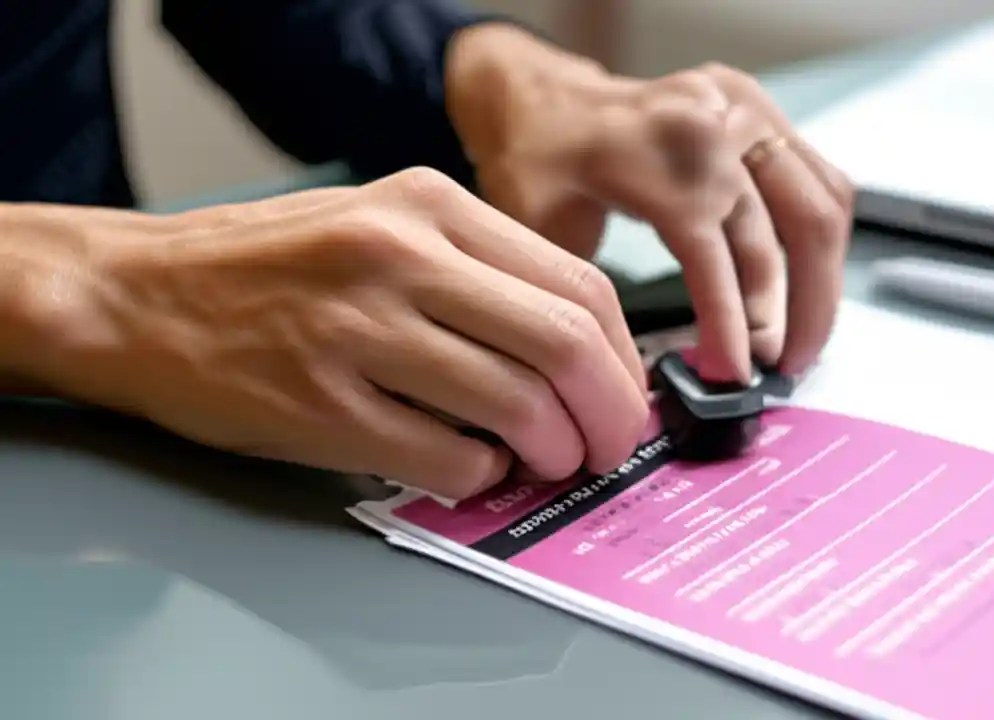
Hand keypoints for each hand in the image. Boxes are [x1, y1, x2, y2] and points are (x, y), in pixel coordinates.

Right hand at [1, 169, 648, 498]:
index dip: (622, 358)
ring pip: (516, 405)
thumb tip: (578, 352)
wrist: (132, 294)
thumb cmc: (266, 267)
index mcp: (429, 205)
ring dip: (550, 452)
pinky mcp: (319, 404)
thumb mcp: (380, 225)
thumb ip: (477, 272)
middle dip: (608, 414)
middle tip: (604, 448)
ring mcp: (357, 330)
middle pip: (563, 344)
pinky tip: (470, 468)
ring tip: (541, 461)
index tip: (624, 396)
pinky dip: (480, 475)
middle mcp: (400, 256)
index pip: (577, 285)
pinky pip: (446, 457)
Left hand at [446, 24, 854, 382]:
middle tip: (778, 373)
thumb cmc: (535, 162)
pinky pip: (823, 186)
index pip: (714, 248)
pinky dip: (821, 248)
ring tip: (799, 348)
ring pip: (821, 208)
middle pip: (786, 228)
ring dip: (819, 287)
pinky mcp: (767, 116)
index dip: (731, 323)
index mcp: (652, 145)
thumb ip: (591, 295)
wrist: (546, 101)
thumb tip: (642, 376)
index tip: (735, 377)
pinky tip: (807, 296)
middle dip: (789, 314)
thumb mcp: (539, 228)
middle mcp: (714, 117)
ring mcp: (748, 110)